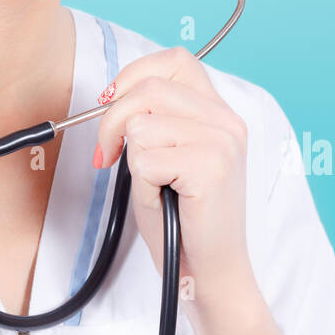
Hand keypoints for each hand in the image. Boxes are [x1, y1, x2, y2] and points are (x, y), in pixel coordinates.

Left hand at [94, 46, 258, 319]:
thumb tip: (110, 95)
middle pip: (148, 89)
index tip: (110, 104)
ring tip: (153, 186)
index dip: (133, 76)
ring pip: (141, 125)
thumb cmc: (183, 220)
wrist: (210, 273)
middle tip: (107, 156)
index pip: (175, 61)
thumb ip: (152, 120)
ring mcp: (222, 142)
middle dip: (111, 121)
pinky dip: (141, 184)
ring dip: (132, 161)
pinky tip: (163, 200)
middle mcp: (227, 121)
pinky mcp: (211, 168)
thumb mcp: (166, 156)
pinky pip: (145, 159)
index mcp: (220, 112)